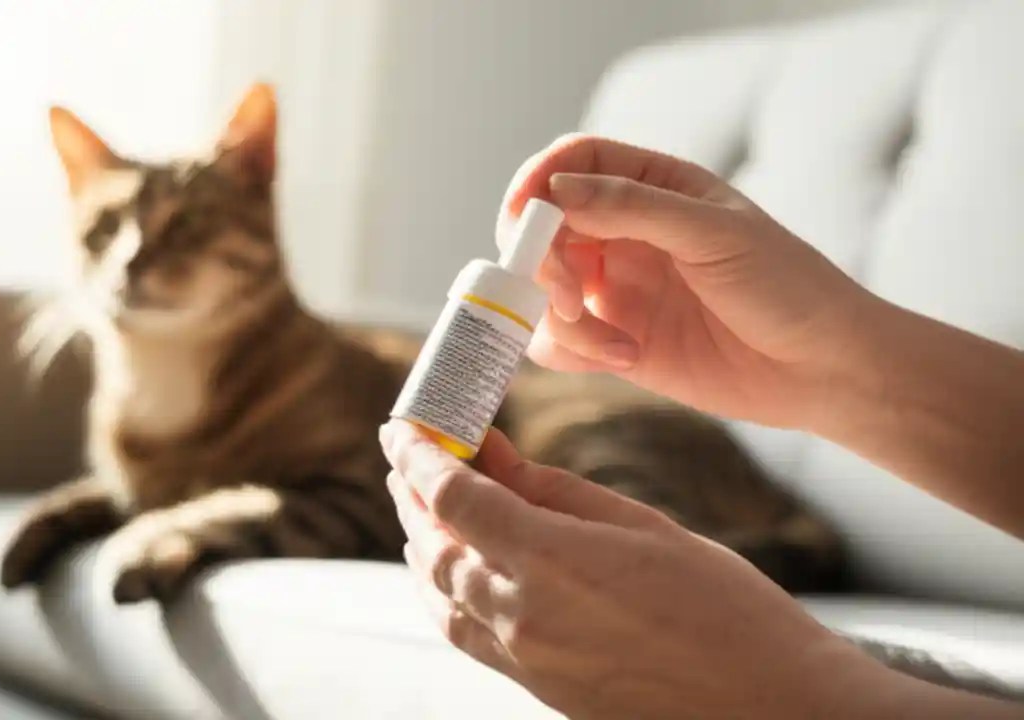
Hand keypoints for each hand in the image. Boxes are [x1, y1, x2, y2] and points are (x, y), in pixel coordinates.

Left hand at [380, 420, 891, 719]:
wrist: (766, 705)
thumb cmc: (721, 606)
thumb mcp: (638, 524)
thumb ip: (550, 488)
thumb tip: (489, 450)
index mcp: (547, 561)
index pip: (449, 497)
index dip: (416, 456)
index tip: (402, 427)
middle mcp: (518, 614)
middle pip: (432, 543)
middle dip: (412, 492)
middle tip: (408, 455)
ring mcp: (522, 657)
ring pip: (438, 590)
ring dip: (420, 541)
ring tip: (419, 502)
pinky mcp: (532, 684)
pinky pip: (460, 629)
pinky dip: (440, 589)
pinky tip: (447, 567)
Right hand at [499, 135, 872, 428]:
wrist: (822, 369)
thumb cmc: (786, 285)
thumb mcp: (716, 234)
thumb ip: (633, 207)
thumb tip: (554, 191)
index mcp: (654, 186)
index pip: (573, 163)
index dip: (538, 182)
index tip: (524, 215)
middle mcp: (624, 232)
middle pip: (543, 228)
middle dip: (541, 261)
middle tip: (568, 296)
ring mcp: (616, 288)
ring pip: (542, 289)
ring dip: (559, 317)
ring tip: (612, 344)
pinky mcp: (614, 341)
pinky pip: (557, 341)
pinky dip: (572, 351)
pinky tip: (626, 359)